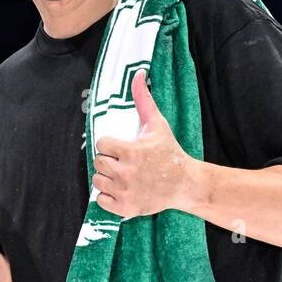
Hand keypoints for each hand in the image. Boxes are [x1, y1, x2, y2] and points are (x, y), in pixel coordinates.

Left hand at [92, 67, 200, 217]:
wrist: (184, 184)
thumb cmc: (169, 152)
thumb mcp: (157, 124)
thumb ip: (143, 99)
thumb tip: (138, 73)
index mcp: (131, 152)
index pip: (102, 144)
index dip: (111, 144)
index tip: (122, 147)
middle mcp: (126, 173)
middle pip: (98, 162)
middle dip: (109, 160)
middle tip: (124, 161)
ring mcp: (125, 192)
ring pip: (97, 180)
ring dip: (107, 177)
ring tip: (123, 174)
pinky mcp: (125, 208)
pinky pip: (100, 200)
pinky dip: (108, 195)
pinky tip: (121, 188)